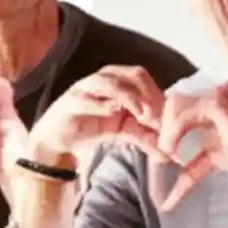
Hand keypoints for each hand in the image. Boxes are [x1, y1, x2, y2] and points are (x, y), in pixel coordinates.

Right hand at [24, 65, 166, 172]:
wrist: (57, 140)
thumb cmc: (91, 128)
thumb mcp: (123, 133)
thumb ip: (145, 138)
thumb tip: (169, 153)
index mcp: (117, 80)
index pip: (142, 77)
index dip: (156, 94)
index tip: (166, 117)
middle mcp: (102, 79)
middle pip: (131, 74)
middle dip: (147, 93)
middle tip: (156, 117)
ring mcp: (85, 89)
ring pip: (109, 81)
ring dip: (129, 96)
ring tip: (141, 113)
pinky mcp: (70, 102)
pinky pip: (86, 99)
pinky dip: (102, 104)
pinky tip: (114, 112)